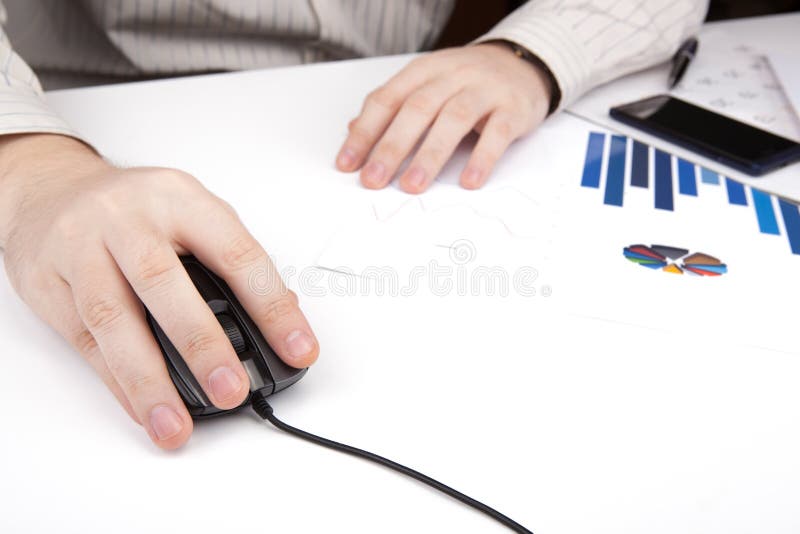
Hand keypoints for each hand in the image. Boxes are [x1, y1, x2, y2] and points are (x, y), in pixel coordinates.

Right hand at [0, 134, 318, 448]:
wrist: (53, 188)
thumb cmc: (137, 207)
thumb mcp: (191, 211)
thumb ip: (229, 260)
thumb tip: (280, 318)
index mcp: (182, 199)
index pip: (237, 254)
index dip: (272, 306)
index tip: (299, 349)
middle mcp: (130, 219)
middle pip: (165, 284)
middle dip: (203, 345)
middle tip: (231, 391)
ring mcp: (83, 249)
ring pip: (114, 319)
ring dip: (149, 380)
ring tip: (175, 424)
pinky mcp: (50, 282)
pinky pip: (85, 340)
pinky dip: (116, 382)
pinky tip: (143, 407)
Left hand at [336, 43, 552, 192]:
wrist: (523, 64)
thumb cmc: (466, 83)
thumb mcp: (427, 86)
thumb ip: (393, 108)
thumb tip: (352, 130)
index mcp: (424, 71)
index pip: (387, 99)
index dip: (365, 132)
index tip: (348, 164)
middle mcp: (453, 75)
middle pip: (417, 109)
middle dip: (392, 147)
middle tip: (374, 180)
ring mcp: (485, 89)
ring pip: (453, 120)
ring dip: (430, 156)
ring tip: (412, 186)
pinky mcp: (514, 108)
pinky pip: (497, 133)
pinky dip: (482, 158)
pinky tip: (468, 182)